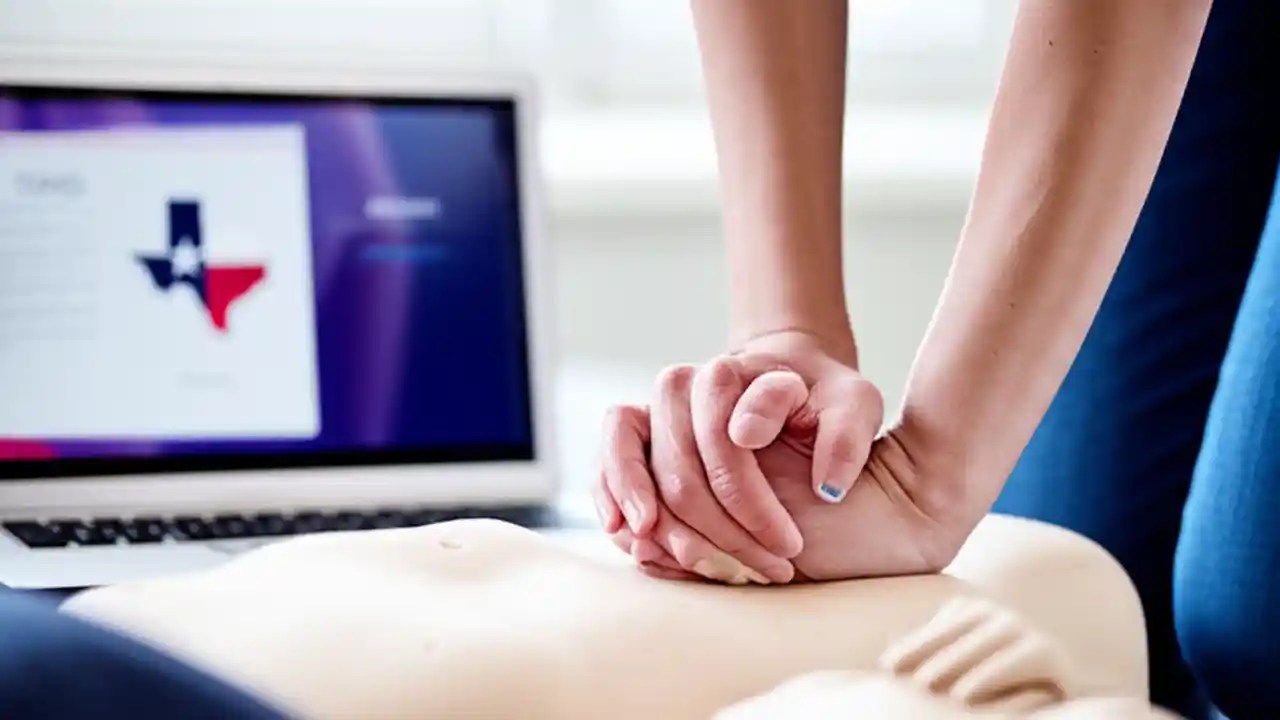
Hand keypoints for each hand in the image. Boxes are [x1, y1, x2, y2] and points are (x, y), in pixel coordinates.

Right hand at [595, 330, 897, 581]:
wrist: (790, 386)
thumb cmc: (822, 397)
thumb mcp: (855, 405)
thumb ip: (846, 437)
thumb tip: (823, 487)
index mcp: (727, 373)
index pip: (725, 443)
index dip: (753, 501)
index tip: (790, 544)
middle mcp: (678, 387)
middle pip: (679, 469)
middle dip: (718, 530)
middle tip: (764, 570)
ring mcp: (651, 412)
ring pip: (632, 465)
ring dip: (657, 522)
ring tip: (692, 562)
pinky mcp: (632, 438)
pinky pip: (605, 466)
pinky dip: (611, 500)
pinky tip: (629, 538)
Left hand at [880, 597, 1073, 713]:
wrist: (1052, 691)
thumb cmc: (992, 686)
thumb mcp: (958, 668)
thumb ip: (930, 654)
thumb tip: (887, 657)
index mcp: (974, 613)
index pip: (939, 629)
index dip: (913, 646)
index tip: (886, 666)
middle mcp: (1001, 617)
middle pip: (961, 632)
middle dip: (929, 653)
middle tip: (905, 677)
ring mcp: (1028, 631)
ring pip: (989, 642)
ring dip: (956, 663)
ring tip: (925, 684)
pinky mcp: (1051, 655)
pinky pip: (1021, 660)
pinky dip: (992, 675)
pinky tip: (964, 694)